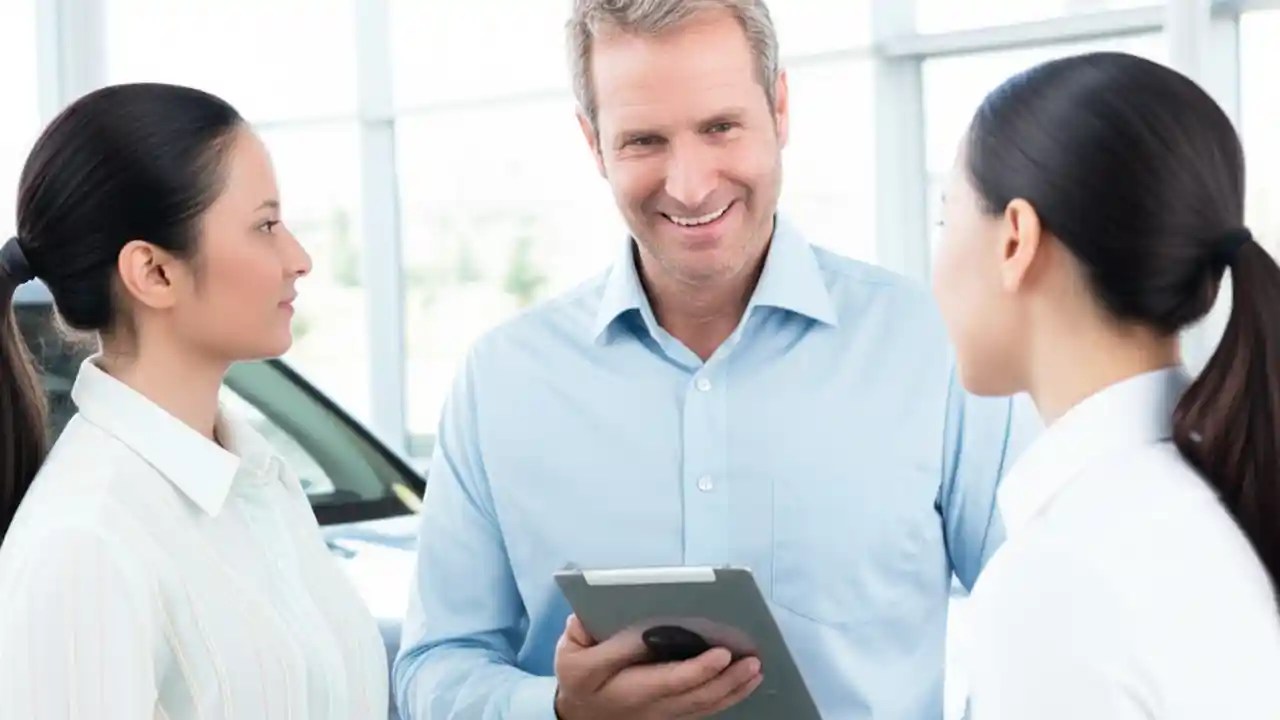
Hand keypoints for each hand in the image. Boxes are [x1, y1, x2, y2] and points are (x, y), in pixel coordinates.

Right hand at [553, 614, 762, 719]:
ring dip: (730, 689)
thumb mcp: (570, 647)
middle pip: (684, 695)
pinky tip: (746, 683)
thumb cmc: (577, 670)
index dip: (690, 668)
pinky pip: (700, 712)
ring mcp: (653, 715)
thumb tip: (614, 607)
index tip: (719, 653)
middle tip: (750, 659)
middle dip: (721, 678)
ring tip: (755, 668)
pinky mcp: (667, 718)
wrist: (577, 713)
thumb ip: (586, 628)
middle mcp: (634, 702)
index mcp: (607, 680)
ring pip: (697, 706)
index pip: (649, 674)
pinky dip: (727, 698)